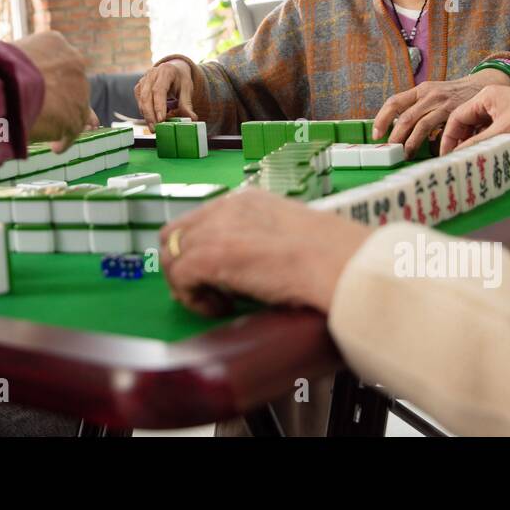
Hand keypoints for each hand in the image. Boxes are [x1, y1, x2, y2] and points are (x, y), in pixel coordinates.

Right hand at [14, 31, 91, 150]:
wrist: (2, 83)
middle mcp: (73, 61)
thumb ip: (19, 67)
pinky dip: (64, 140)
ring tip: (54, 139)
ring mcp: (78, 88)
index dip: (54, 79)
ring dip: (65, 123)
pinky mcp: (75, 114)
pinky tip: (55, 148)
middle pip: (74, 85)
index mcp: (54, 43)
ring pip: (77, 108)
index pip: (60, 62)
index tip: (47, 92)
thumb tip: (8, 80)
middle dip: (66, 101)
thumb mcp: (6, 58)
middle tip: (57, 116)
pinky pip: (72, 130)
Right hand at [134, 58, 197, 125]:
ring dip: (146, 115)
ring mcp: (144, 80)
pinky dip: (144, 111)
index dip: (159, 106)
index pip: (159, 90)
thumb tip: (192, 118)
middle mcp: (152, 74)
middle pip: (146, 95)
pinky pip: (139, 101)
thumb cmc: (180, 79)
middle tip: (155, 128)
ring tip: (153, 127)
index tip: (161, 119)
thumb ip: (187, 104)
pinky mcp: (139, 87)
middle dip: (150, 114)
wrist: (173, 70)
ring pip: (141, 99)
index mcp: (166, 71)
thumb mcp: (187, 89)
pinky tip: (150, 119)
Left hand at [161, 188, 371, 316]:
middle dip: (183, 266)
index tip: (217, 278)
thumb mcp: (287, 236)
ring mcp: (214, 229)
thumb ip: (259, 242)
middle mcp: (224, 208)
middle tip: (208, 292)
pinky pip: (179, 278)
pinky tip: (222, 308)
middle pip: (174, 235)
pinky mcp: (209, 255)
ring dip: (187, 284)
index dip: (199, 252)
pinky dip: (194, 299)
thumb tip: (243, 269)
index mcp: (244, 201)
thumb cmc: (329, 257)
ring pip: (170, 256)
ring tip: (218, 303)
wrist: (339, 262)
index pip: (199, 221)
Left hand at [372, 70, 509, 155]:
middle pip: (404, 117)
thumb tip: (399, 133)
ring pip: (420, 125)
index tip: (376, 134)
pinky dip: (433, 144)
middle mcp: (429, 95)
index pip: (394, 102)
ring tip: (406, 155)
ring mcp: (442, 103)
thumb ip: (418, 109)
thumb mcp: (433, 96)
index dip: (382, 118)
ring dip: (411, 143)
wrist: (481, 86)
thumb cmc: (453, 96)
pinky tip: (431, 152)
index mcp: (420, 90)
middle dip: (395, 136)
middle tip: (390, 150)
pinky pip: (440, 131)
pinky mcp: (455, 112)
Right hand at [439, 86, 509, 154]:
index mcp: (485, 97)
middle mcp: (491, 101)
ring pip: (479, 129)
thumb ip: (478, 144)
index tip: (446, 155)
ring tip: (471, 159)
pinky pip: (492, 132)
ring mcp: (502, 110)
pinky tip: (487, 154)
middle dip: (460, 141)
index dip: (449, 137)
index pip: (457, 117)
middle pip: (466, 122)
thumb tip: (456, 156)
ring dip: (474, 143)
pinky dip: (487, 143)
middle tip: (457, 160)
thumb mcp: (505, 132)